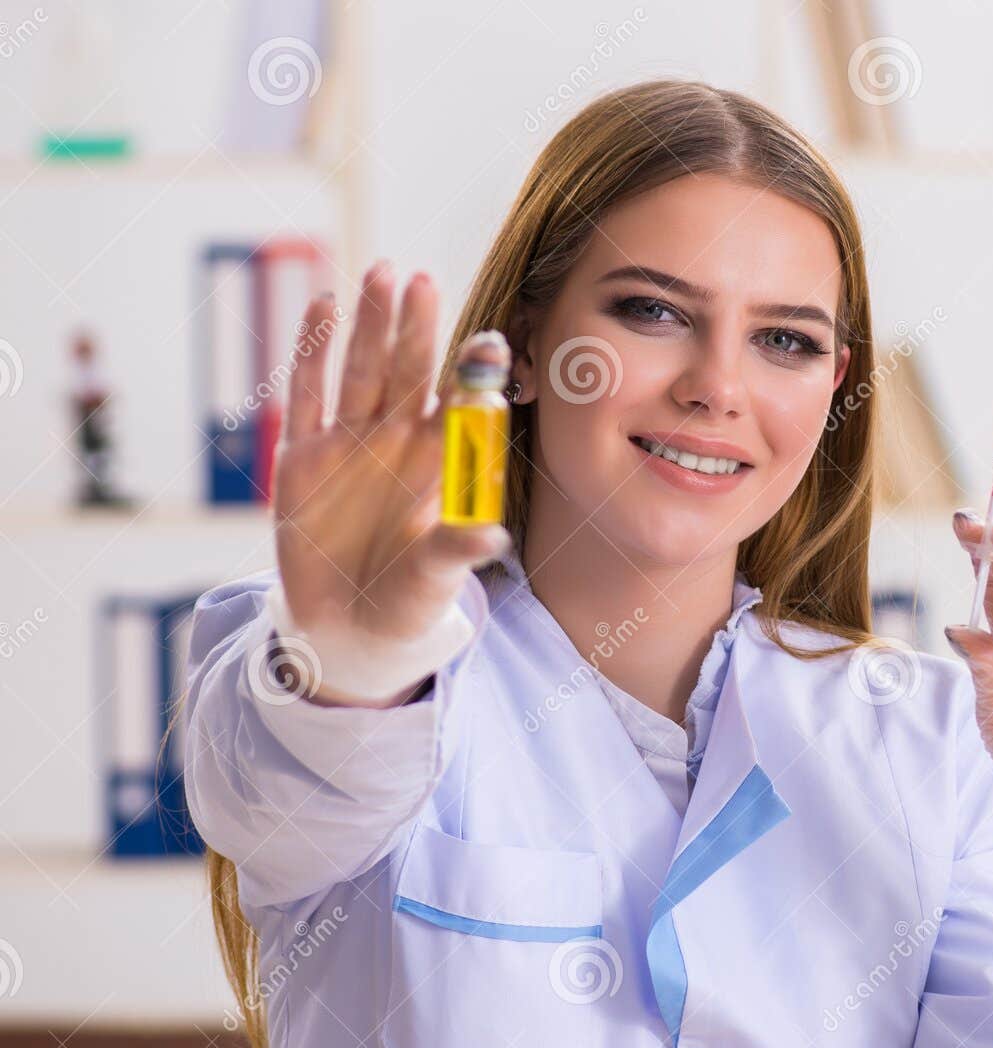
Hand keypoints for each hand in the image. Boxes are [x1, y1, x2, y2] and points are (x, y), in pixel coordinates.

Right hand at [272, 261, 510, 689]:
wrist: (346, 631)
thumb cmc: (404, 604)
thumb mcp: (433, 580)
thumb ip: (456, 550)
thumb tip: (494, 537)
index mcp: (437, 468)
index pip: (458, 409)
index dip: (471, 375)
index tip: (489, 342)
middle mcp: (396, 445)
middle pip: (408, 374)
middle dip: (416, 329)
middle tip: (423, 281)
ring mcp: (348, 445)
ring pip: (360, 371)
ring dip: (370, 324)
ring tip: (382, 274)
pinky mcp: (301, 458)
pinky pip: (307, 395)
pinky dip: (312, 352)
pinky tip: (323, 306)